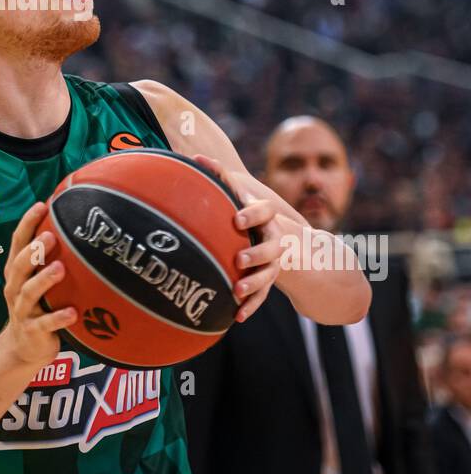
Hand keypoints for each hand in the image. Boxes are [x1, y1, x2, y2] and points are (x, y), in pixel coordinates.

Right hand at [1, 201, 76, 370]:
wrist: (23, 349)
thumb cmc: (38, 306)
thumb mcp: (37, 282)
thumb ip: (50, 259)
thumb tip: (80, 228)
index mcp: (16, 273)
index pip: (17, 243)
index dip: (27, 224)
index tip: (42, 206)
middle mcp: (15, 288)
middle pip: (19, 266)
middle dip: (34, 251)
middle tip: (51, 237)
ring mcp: (22, 311)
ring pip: (30, 292)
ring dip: (44, 280)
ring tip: (60, 268)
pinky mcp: (33, 331)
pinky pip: (45, 324)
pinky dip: (59, 318)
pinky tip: (73, 312)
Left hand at [194, 154, 289, 322]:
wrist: (278, 231)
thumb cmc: (247, 208)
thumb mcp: (238, 191)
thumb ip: (219, 175)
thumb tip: (195, 157)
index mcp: (265, 216)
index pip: (264, 212)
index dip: (252, 214)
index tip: (236, 219)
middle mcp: (273, 238)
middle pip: (271, 247)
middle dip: (256, 254)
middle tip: (238, 260)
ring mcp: (273, 261)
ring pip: (268, 274)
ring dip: (253, 285)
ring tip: (236, 293)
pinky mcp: (268, 278)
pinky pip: (262, 294)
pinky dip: (250, 305)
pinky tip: (236, 317)